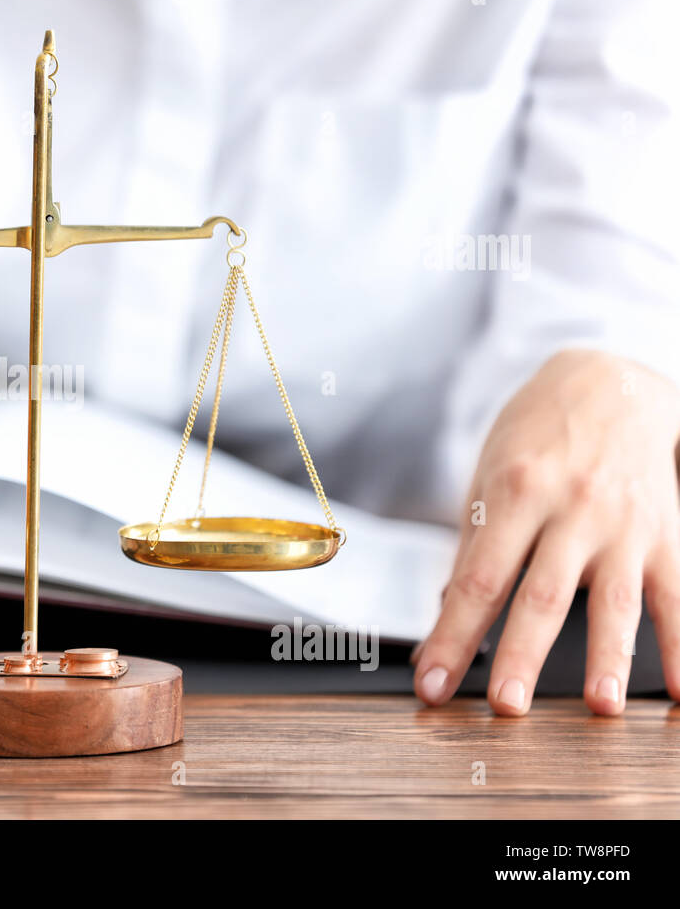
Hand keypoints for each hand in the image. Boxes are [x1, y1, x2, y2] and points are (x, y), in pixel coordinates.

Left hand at [414, 349, 679, 714]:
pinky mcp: (668, 532)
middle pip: (541, 595)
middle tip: (506, 708)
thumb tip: (450, 612)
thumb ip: (475, 545)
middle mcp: (571, 508)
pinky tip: (678, 689)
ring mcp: (624, 523)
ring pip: (615, 600)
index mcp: (514, 491)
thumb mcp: (489, 475)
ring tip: (598, 707)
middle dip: (521, 656)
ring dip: (608, 658)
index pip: (478, 580)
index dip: (453, 637)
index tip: (433, 684)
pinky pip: (675, 595)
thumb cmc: (537, 434)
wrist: (613, 381)